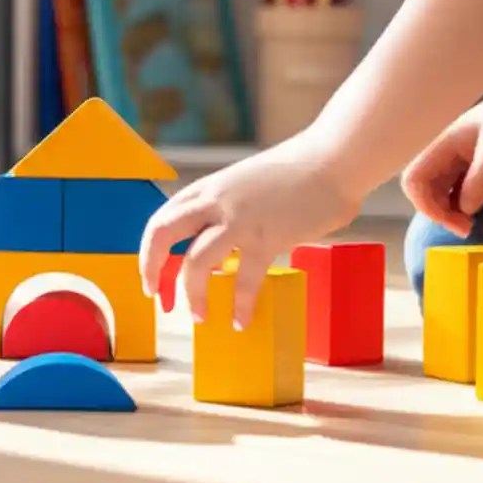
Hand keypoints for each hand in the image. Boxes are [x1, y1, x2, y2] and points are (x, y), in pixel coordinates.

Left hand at [139, 133, 362, 328]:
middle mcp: (215, 201)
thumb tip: (212, 250)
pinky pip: (245, 280)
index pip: (161, 221)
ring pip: (197, 262)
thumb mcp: (243, 187)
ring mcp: (239, 219)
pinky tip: (241, 321)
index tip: (152, 278)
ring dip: (193, 295)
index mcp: (206, 189)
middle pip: (163, 233)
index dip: (150, 252)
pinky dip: (240, 306)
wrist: (331, 160)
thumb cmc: (293, 175)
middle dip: (152, 268)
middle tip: (156, 297)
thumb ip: (223, 212)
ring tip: (201, 317)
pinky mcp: (268, 237)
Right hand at [401, 96, 482, 237]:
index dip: (425, 205)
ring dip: (449, 211)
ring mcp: (454, 159)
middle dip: (439, 212)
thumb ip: (480, 178)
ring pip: (438, 191)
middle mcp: (441, 154)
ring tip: (472, 224)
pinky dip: (460, 203)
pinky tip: (476, 211)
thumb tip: (465, 210)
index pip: (413, 181)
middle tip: (467, 228)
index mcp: (439, 146)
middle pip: (423, 190)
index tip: (453, 221)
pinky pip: (454, 188)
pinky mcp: (468, 164)